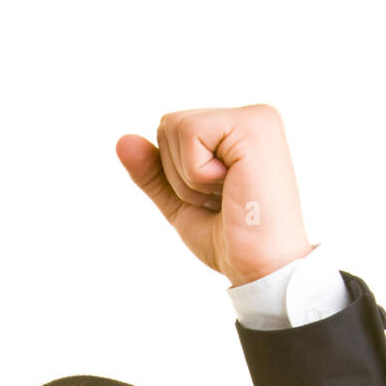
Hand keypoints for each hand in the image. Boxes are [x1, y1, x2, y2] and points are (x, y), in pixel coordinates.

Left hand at [116, 104, 312, 285]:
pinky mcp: (253, 125)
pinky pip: (189, 133)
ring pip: (173, 126)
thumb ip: (155, 173)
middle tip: (222, 200)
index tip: (217, 199)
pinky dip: (197, 174)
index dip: (176, 174)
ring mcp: (255, 117)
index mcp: (238, 130)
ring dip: (189, 177)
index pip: (171, 131)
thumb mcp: (182, 203)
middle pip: (168, 124)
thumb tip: (122, 141)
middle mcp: (250, 116)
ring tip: (228, 196)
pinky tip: (232, 188)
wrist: (263, 269)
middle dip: (179, 173)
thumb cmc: (231, 241)